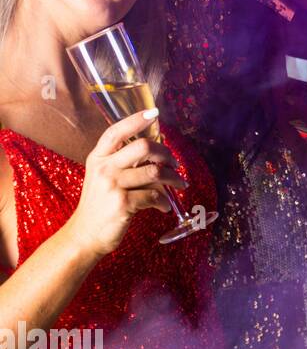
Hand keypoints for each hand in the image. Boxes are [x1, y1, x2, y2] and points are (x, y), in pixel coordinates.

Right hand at [63, 110, 186, 257]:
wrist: (85, 235)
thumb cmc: (101, 204)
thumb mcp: (103, 177)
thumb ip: (123, 162)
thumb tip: (156, 150)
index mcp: (98, 158)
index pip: (117, 131)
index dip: (136, 120)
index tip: (154, 113)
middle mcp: (103, 168)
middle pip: (143, 147)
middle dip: (167, 154)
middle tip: (175, 164)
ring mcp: (112, 185)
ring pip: (155, 172)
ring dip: (174, 179)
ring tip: (179, 185)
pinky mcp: (123, 203)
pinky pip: (155, 196)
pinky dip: (165, 202)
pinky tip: (164, 207)